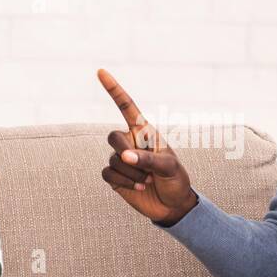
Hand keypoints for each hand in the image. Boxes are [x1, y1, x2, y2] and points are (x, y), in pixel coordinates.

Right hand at [97, 68, 197, 225]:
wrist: (172, 205)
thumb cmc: (175, 180)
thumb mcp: (169, 167)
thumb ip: (148, 158)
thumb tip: (125, 157)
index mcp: (144, 132)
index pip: (126, 106)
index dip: (113, 89)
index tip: (100, 72)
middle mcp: (130, 142)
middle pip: (113, 137)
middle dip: (125, 153)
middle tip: (145, 168)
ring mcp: (121, 159)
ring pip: (113, 160)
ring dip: (131, 173)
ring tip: (148, 181)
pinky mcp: (114, 176)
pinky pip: (107, 174)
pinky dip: (123, 182)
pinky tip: (138, 188)